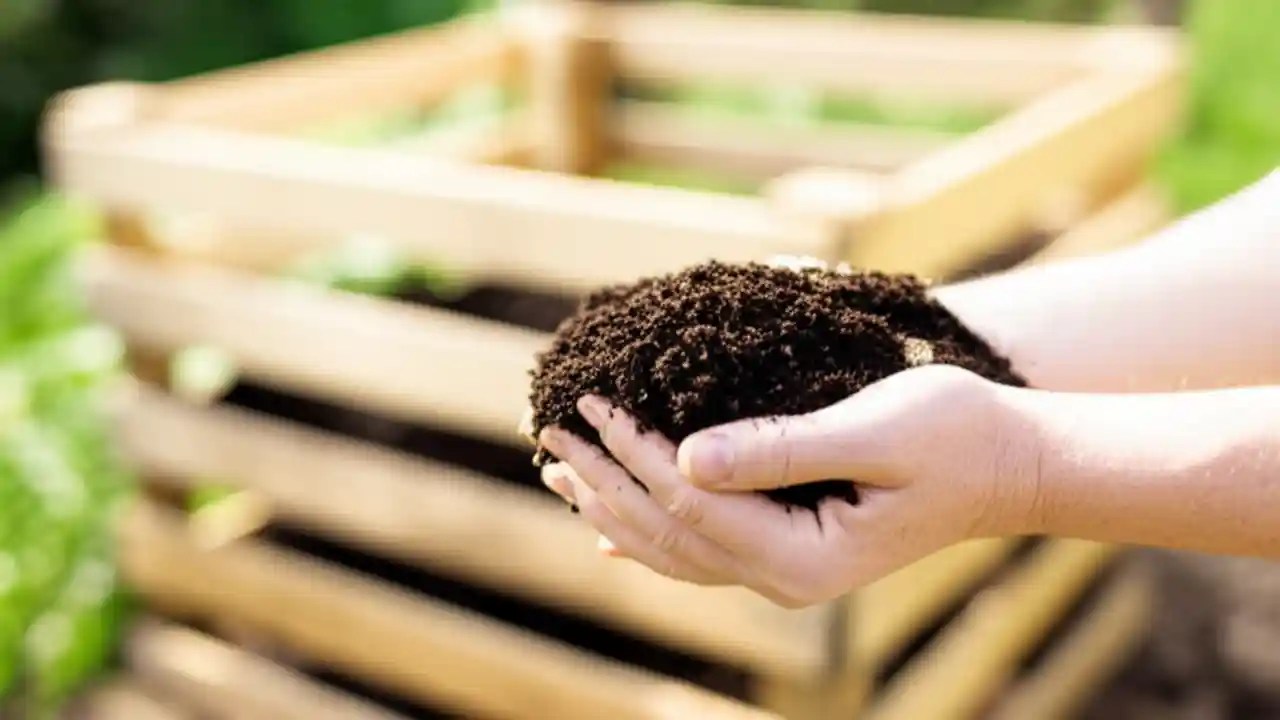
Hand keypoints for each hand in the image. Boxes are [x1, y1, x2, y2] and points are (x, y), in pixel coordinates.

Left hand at [535, 364, 1038, 607]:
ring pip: (677, 547)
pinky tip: (610, 531)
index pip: (693, 503)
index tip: (590, 403)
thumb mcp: (874, 431)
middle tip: (547, 431)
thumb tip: (683, 457)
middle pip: (669, 532)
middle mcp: (787, 578)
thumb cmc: (956, 434)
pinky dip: (650, 532)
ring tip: (560, 473)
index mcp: (806, 556)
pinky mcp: (790, 549)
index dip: (634, 451)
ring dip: (614, 506)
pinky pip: (702, 548)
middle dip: (604, 479)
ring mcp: (787, 571)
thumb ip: (779, 447)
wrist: (1010, 465)